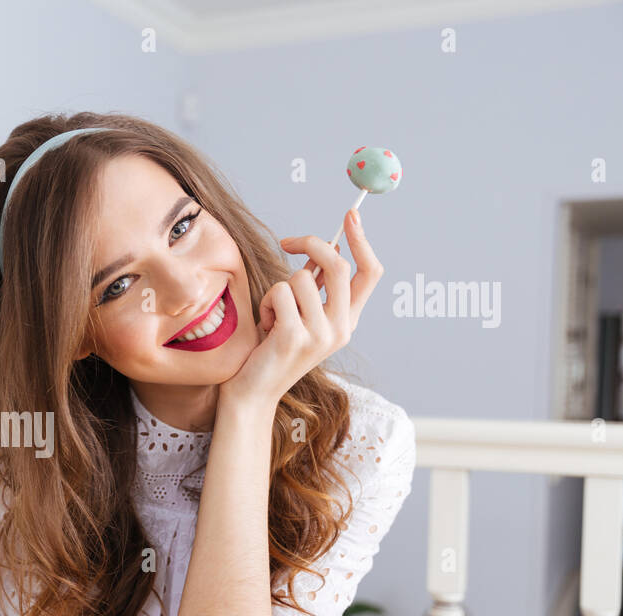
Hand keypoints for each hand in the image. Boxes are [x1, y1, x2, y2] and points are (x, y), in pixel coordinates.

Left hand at [220, 210, 382, 409]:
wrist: (252, 392)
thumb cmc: (271, 349)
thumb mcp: (300, 314)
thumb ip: (315, 287)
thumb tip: (322, 250)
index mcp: (348, 321)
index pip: (371, 273)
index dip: (362, 241)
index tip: (349, 216)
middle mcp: (341, 329)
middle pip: (339, 266)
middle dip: (311, 245)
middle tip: (288, 242)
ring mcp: (320, 335)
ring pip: (300, 278)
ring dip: (278, 289)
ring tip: (272, 315)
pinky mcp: (294, 336)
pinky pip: (279, 292)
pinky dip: (266, 302)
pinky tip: (265, 326)